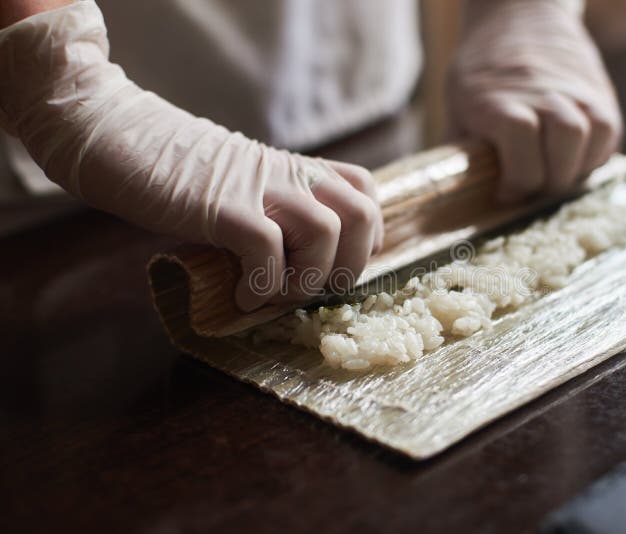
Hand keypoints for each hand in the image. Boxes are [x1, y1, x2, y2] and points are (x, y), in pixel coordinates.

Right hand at [0, 1, 382, 310]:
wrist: (119, 139)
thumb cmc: (182, 175)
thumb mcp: (247, 185)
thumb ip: (279, 211)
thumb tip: (300, 265)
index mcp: (299, 170)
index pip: (365, 192)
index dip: (365, 237)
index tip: (337, 265)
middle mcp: (290, 175)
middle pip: (362, 214)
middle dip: (348, 267)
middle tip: (309, 288)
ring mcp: (259, 188)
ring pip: (326, 232)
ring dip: (305, 281)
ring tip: (272, 293)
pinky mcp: (223, 206)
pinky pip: (267, 250)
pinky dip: (262, 286)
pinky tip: (242, 295)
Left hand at [450, 0, 622, 202]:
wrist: (517, 15)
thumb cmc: (480, 72)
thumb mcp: (456, 107)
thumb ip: (462, 151)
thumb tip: (462, 197)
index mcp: (498, 98)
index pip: (520, 138)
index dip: (516, 179)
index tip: (505, 195)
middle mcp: (542, 90)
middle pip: (564, 142)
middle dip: (549, 182)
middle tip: (533, 192)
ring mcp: (575, 89)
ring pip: (594, 134)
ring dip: (576, 169)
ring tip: (555, 178)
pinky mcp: (599, 91)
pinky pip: (609, 131)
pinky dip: (596, 156)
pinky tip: (574, 162)